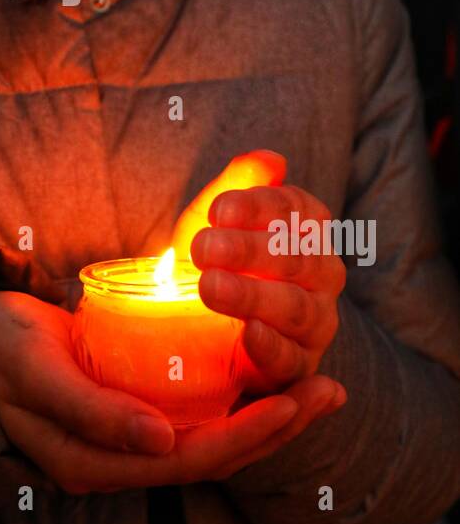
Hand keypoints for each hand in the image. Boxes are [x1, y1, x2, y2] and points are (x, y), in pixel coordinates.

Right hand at [0, 289, 345, 494]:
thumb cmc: (2, 350)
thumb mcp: (38, 374)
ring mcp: (127, 441)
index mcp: (95, 462)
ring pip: (210, 440)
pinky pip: (195, 419)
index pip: (191, 459)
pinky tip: (267, 380)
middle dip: (274, 426)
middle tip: (329, 390)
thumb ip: (92, 411)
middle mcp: (119, 462)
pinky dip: (236, 402)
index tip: (293, 402)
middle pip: (213, 455)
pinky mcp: (131, 415)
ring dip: (266, 417)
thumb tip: (160, 443)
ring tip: (318, 390)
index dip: (247, 435)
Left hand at [190, 174, 347, 395]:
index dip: (258, 207)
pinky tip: (246, 332)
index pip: (293, 208)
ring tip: (210, 286)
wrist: (200, 323)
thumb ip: (240, 184)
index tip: (218, 210)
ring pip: (294, 307)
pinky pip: (290, 358)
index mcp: (306, 227)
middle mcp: (322, 271)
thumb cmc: (217, 260)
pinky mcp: (299, 364)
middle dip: (247, 251)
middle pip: (294, 257)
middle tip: (202, 248)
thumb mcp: (218, 220)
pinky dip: (269, 345)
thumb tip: (271, 159)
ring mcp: (316, 320)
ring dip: (252, 297)